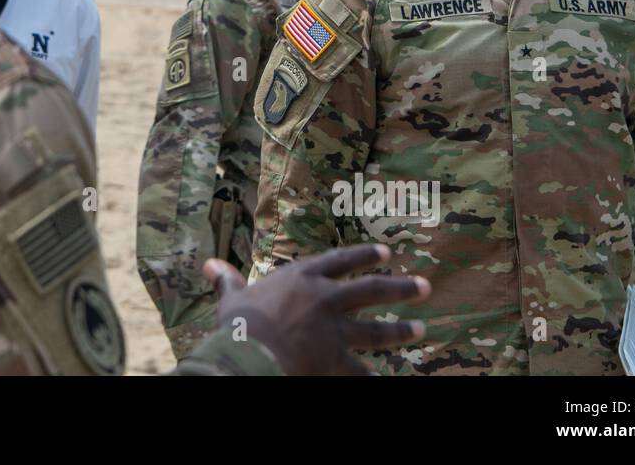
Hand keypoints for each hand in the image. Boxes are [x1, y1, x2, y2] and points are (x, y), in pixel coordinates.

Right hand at [203, 244, 429, 374]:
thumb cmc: (239, 323)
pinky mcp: (335, 360)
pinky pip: (359, 372)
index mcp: (302, 278)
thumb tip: (210, 265)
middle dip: (400, 288)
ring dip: (400, 330)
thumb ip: (228, 280)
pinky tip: (386, 381)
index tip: (385, 253)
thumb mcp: (233, 297)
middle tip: (424, 286)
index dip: (363, 255)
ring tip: (421, 329)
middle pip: (371, 290)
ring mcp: (334, 330)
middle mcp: (326, 299)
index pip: (340, 261)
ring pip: (376, 329)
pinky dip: (372, 378)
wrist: (250, 354)